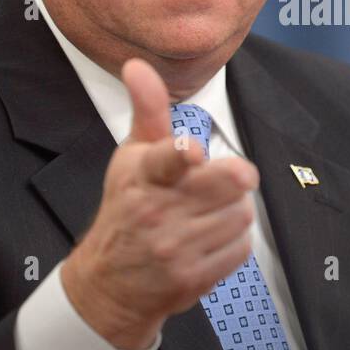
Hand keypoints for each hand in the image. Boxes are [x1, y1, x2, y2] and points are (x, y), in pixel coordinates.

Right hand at [61, 58, 256, 349]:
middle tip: (230, 177)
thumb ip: (147, 111)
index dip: (181, 154)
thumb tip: (137, 64)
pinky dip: (234, 241)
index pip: (164, 161)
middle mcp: (155, 212)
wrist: (108, 285)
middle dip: (235, 177)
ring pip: (240, 213)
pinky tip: (210, 239)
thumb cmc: (126, 209)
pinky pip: (241, 247)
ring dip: (234, 209)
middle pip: (226, 183)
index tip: (193, 152)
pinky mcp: (192, 277)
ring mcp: (173, 249)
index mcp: (141, 176)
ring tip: (209, 212)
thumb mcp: (131, 157)